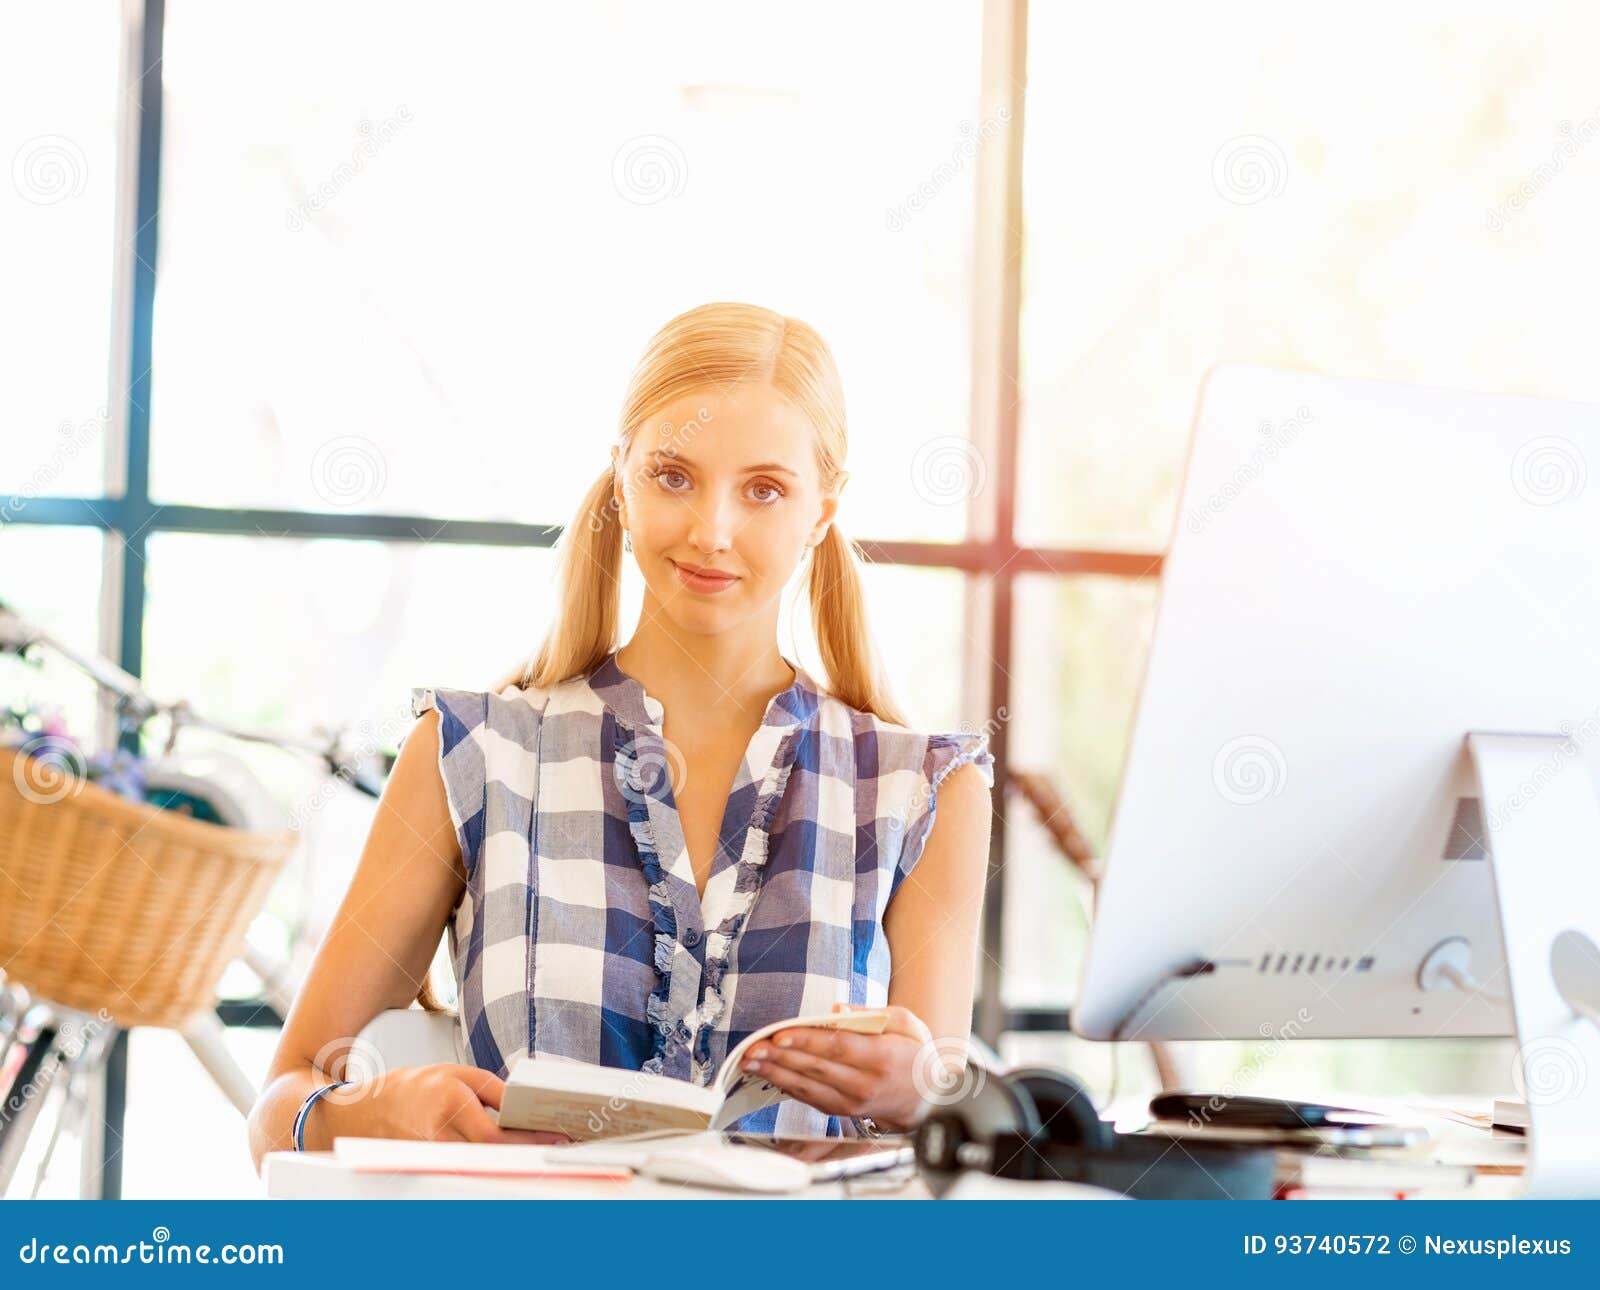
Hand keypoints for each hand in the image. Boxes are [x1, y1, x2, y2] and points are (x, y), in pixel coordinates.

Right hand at [317, 1063, 570, 1145]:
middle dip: (524, 1152)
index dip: (529, 1139)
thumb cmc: (414, 1086)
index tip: (556, 1137)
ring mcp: (430, 1155)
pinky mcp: (424, 1167)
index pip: (496, 1133)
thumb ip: (491, 1090)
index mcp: (449, 1102)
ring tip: (535, 1154)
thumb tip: (523, 1107)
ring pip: (477, 1164)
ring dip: (507, 1161)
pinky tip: (504, 1161)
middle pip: (490, 1154)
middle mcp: (438, 1133)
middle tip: (555, 1149)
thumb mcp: (455, 1073)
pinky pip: (462, 1168)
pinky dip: (485, 1166)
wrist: (362, 1110)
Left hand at [739, 1003, 945, 1133]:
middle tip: (753, 1047)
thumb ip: (870, 1014)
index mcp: (881, 1056)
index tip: (780, 1036)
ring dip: (775, 1073)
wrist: (929, 1098)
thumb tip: (837, 1010)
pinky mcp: (843, 1111)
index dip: (806, 1042)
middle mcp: (865, 1083)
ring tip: (750, 1061)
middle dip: (779, 1057)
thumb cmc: (914, 1053)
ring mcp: (853, 1101)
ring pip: (808, 1087)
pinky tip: (768, 1074)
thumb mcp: (904, 1022)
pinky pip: (810, 1098)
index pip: (837, 1048)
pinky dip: (786, 1086)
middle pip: (816, 1068)